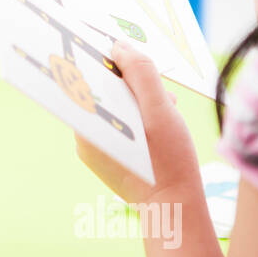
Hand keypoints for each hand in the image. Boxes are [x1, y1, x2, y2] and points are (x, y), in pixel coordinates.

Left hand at [74, 43, 201, 204]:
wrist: (174, 210)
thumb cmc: (169, 161)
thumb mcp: (159, 108)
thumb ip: (140, 73)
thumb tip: (118, 46)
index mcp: (87, 124)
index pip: (83, 79)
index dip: (103, 61)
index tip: (120, 50)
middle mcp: (84, 136)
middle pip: (101, 92)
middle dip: (131, 82)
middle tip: (159, 86)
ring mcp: (95, 148)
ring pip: (113, 107)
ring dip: (140, 99)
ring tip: (168, 105)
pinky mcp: (108, 157)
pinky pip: (119, 125)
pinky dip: (139, 118)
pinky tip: (162, 121)